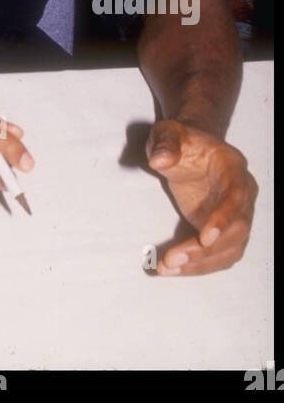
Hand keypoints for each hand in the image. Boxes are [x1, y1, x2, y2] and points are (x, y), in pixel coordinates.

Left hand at [147, 119, 257, 275]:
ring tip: (168, 268)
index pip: (236, 196)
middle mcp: (242, 195)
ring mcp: (237, 216)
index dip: (223, 218)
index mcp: (233, 168)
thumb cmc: (181, 141)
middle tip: (172, 259)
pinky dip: (200, 266)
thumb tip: (159, 160)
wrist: (190, 150)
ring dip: (201, 263)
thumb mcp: (168, 133)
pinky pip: (221, 255)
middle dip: (205, 249)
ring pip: (231, 248)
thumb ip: (165, 143)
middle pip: (236, 230)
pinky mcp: (226, 232)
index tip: (204, 237)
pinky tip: (176, 269)